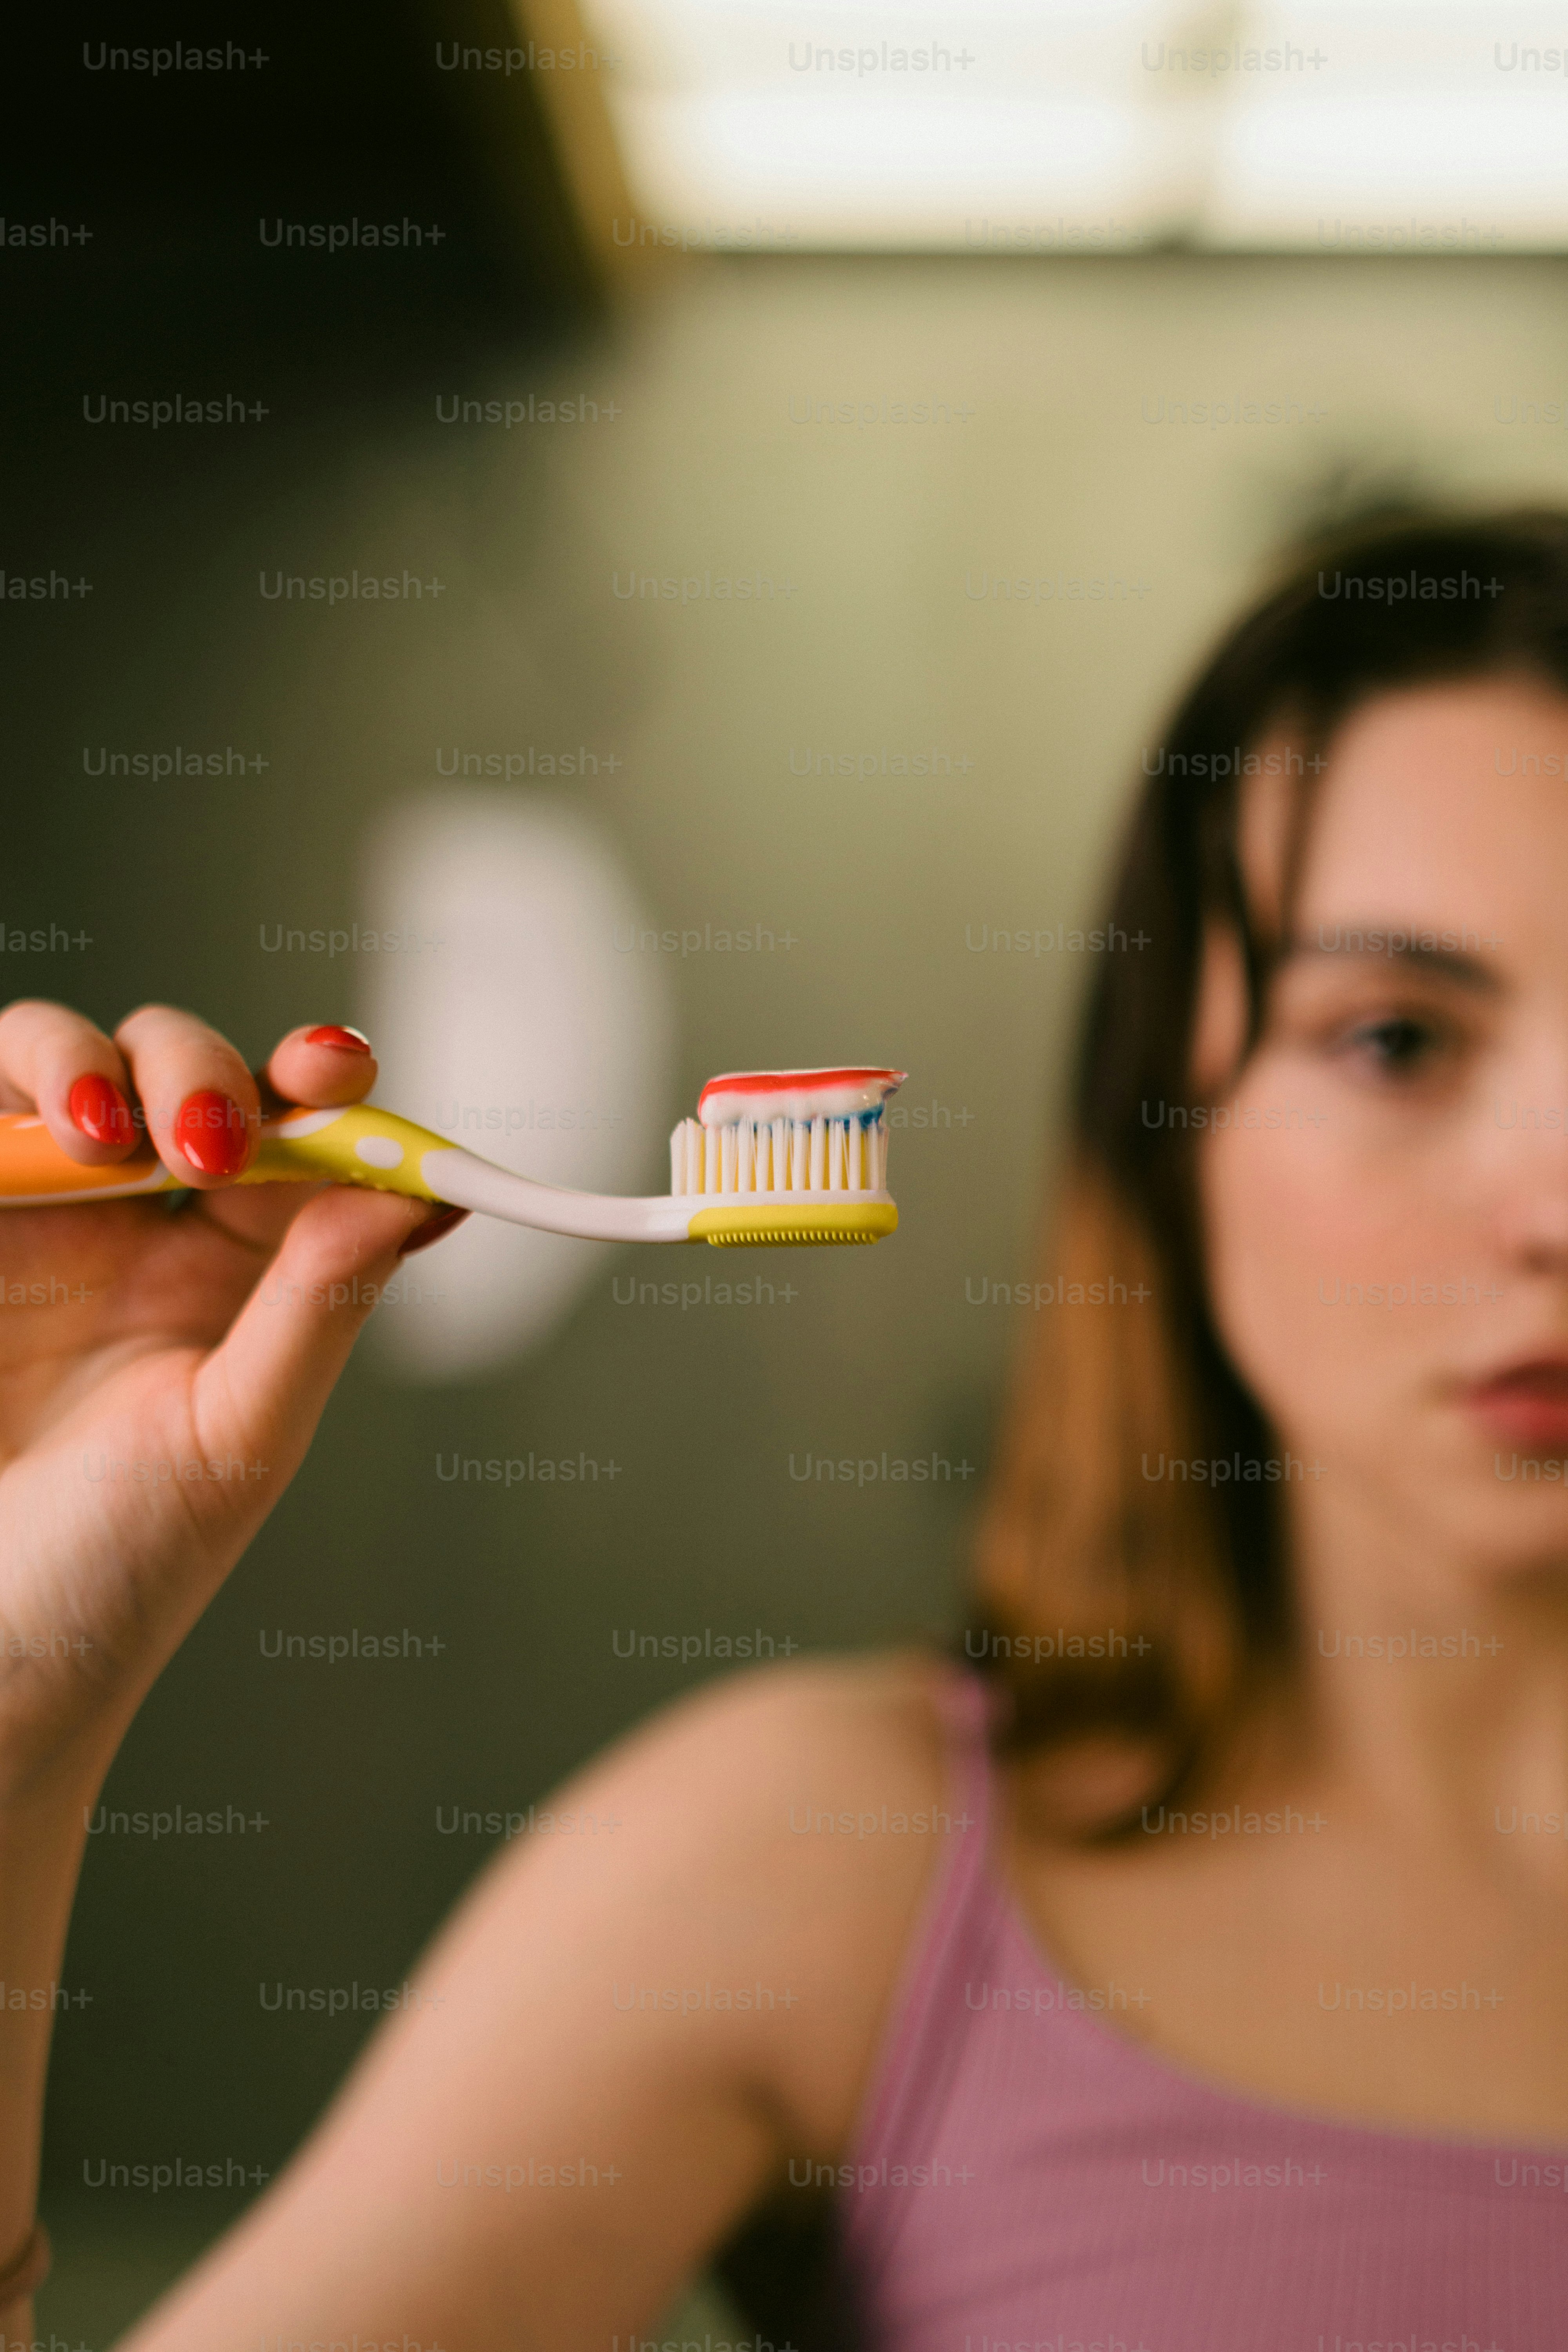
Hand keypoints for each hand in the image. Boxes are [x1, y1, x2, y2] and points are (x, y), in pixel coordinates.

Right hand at [0, 1001, 460, 1803]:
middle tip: (205, 1140)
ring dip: (80, 1060)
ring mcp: (31, 1224)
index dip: (319, 1084)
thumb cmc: (114, 1575)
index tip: (337, 1072)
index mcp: (228, 1273)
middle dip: (196, 1066)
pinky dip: (10, 1103)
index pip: (289, 1136)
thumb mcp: (238, 1439)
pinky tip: (36, 1141)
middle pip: (173, 1066)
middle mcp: (132, 1231)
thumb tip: (413, 1192)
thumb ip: (317, 1306)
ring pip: (55, 1060)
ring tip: (103, 1135)